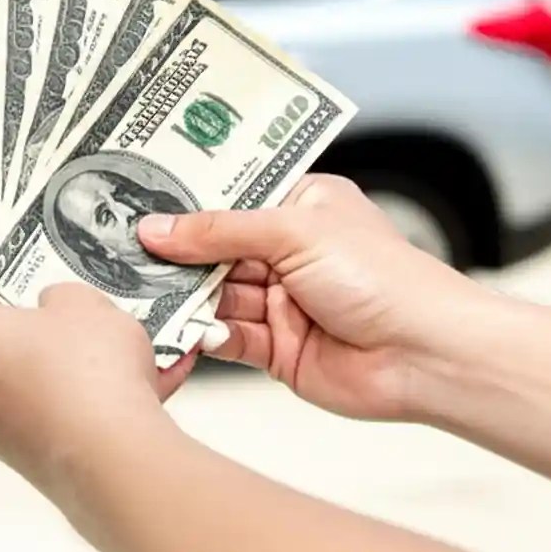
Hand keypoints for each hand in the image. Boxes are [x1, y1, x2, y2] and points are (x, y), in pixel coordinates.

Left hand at [0, 284, 196, 495]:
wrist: (114, 455)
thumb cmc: (87, 373)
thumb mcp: (82, 299)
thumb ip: (62, 294)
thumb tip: (59, 306)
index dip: (17, 284)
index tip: (46, 281)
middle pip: (11, 344)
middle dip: (54, 331)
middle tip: (90, 316)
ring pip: (44, 382)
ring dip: (83, 367)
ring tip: (130, 350)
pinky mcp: (33, 458)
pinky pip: (66, 415)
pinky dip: (99, 401)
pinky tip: (147, 384)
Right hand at [138, 174, 492, 420]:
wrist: (425, 355)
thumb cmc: (383, 278)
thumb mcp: (293, 231)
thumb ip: (219, 231)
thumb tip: (157, 229)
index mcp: (301, 207)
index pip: (231, 196)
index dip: (188, 200)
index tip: (138, 196)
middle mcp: (288, 252)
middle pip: (214, 249)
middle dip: (175, 253)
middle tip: (125, 249)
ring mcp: (280, 302)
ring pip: (214, 294)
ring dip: (184, 295)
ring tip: (143, 288)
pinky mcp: (275, 348)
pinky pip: (225, 337)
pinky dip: (204, 333)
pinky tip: (186, 327)